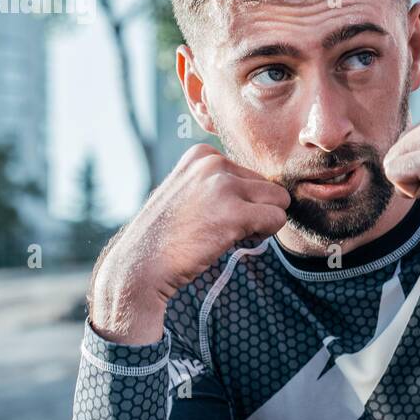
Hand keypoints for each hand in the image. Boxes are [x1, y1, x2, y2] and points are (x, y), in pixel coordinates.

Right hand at [88, 143, 289, 343]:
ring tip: (230, 234)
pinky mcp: (234, 212)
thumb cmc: (167, 235)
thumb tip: (266, 187)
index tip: (216, 214)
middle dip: (254, 210)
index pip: (252, 173)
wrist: (141, 265)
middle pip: (268, 186)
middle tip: (224, 228)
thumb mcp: (189, 191)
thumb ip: (219, 181)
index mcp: (203, 154)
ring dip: (262, 222)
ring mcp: (223, 185)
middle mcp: (214, 163)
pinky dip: (265, 234)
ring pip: (279, 200)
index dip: (242, 199)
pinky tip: (235, 242)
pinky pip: (277, 218)